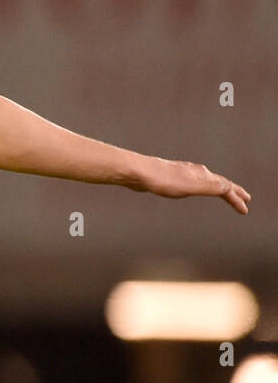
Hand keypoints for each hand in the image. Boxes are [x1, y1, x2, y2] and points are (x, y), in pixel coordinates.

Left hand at [131, 155, 249, 213]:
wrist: (138, 172)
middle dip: (233, 190)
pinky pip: (193, 182)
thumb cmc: (163, 180)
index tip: (245, 210)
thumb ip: (209, 187)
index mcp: (202, 175)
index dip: (236, 199)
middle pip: (219, 181)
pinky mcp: (172, 177)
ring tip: (223, 191)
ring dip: (218, 187)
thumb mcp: (190, 186)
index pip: (225, 187)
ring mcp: (184, 173)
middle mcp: (195, 172)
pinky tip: (193, 186)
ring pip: (206, 180)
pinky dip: (202, 186)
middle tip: (245, 197)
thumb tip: (228, 187)